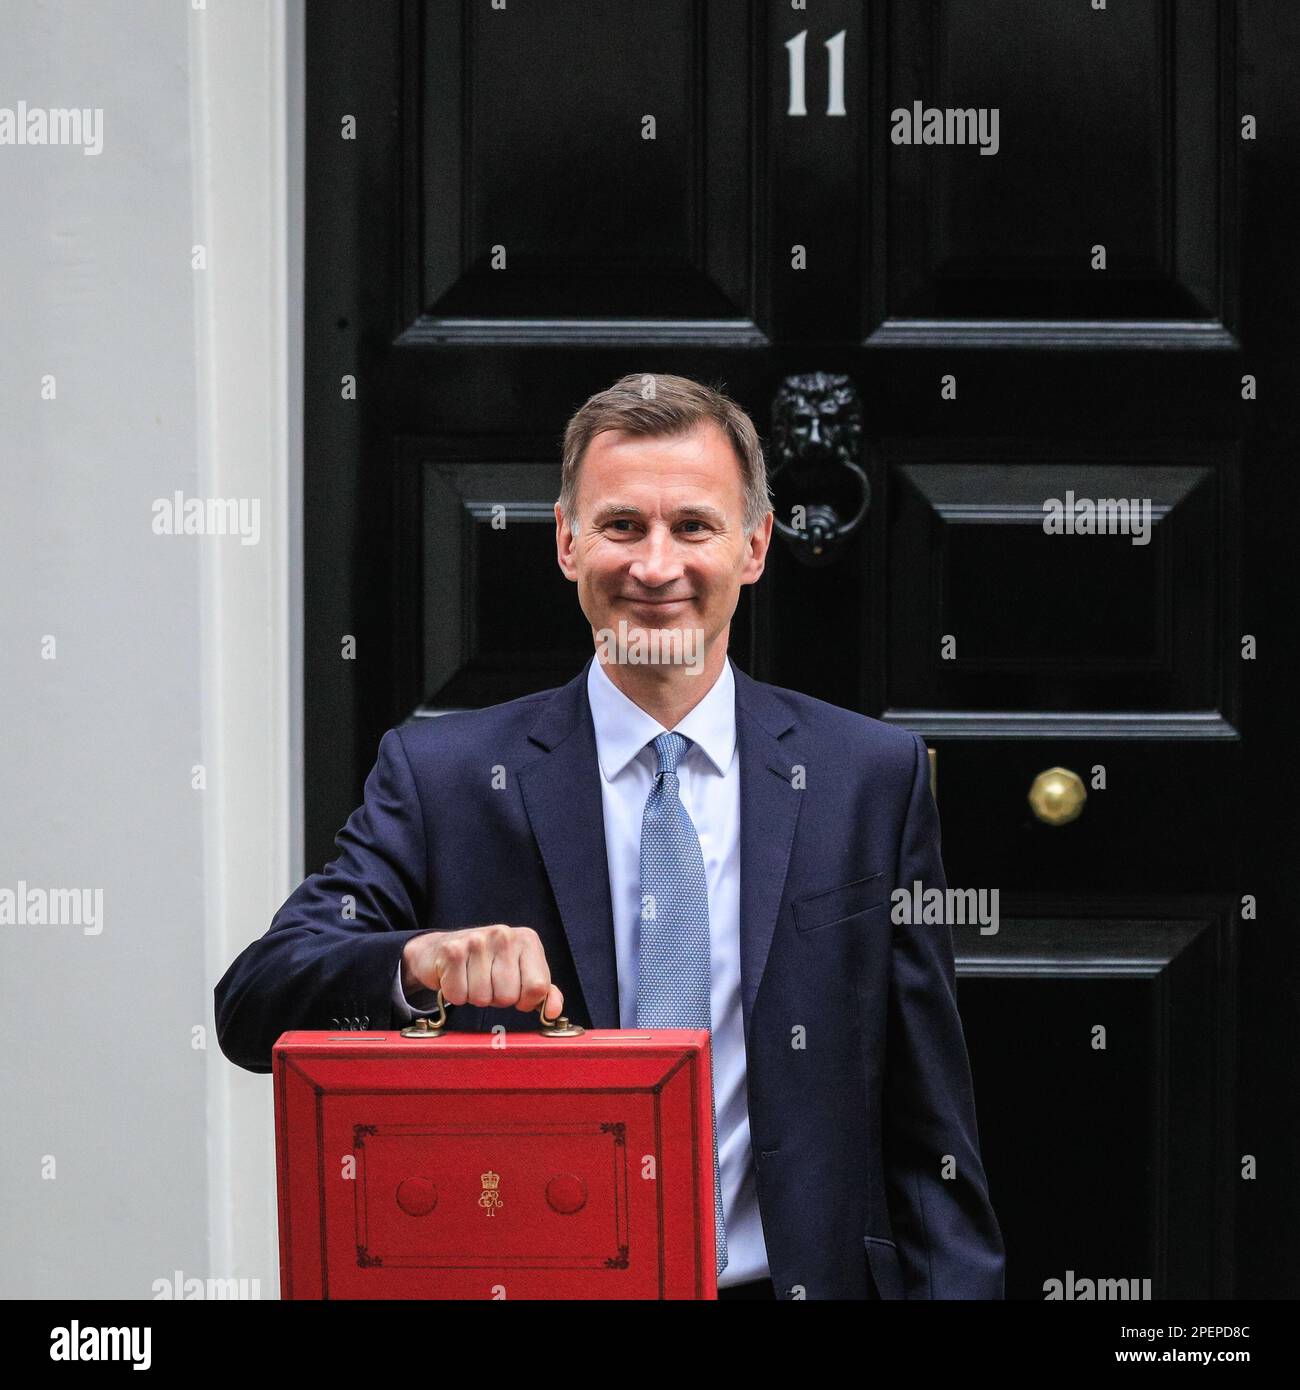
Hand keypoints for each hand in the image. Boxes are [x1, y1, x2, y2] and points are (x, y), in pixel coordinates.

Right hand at [401, 925, 563, 1017]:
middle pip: (509, 996)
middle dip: (497, 999)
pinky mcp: (452, 951)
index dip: (526, 1001)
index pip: (538, 987)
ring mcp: (477, 940)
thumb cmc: (487, 964)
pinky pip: (459, 995)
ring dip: (476, 997)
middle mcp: (504, 935)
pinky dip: (456, 995)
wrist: (442, 948)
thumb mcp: (521, 973)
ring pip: (483, 998)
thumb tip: (553, 1011)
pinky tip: (457, 978)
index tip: (516, 993)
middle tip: (488, 983)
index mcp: (527, 939)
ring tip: (472, 979)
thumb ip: (543, 992)